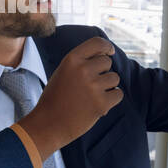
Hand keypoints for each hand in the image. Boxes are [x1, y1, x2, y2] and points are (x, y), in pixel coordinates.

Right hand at [18, 36, 122, 156]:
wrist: (48, 124)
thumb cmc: (56, 98)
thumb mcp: (63, 72)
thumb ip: (82, 62)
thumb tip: (107, 54)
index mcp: (71, 59)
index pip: (97, 43)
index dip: (106, 47)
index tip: (110, 52)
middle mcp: (83, 70)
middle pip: (107, 62)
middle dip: (102, 73)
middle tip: (89, 86)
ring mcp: (93, 86)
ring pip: (114, 78)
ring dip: (107, 87)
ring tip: (91, 96)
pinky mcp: (101, 103)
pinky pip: (118, 94)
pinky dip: (111, 100)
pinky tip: (97, 105)